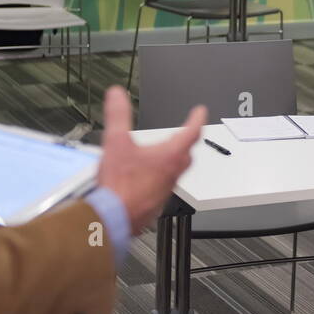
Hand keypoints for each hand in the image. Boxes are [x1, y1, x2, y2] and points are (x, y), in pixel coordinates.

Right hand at [96, 86, 205, 233]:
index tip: (201, 112)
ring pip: (176, 171)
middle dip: (188, 141)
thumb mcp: (116, 142)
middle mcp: (172, 174)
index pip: (191, 133)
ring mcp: (165, 190)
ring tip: (165, 153)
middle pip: (187, 154)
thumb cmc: (119, 186)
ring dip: (173, 159)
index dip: (197, 119)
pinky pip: (164, 185)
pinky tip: (147, 176)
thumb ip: (118, 115)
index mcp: (169, 157)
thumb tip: (117, 95)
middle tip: (187, 132)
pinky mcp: (155, 202)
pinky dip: (160, 176)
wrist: (112, 219)